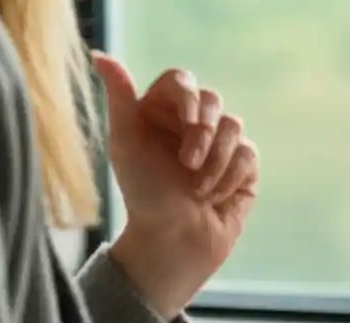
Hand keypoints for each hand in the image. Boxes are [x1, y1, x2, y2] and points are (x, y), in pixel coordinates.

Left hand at [92, 53, 258, 319]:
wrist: (176, 241)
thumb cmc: (145, 196)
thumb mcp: (126, 144)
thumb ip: (119, 98)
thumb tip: (100, 54)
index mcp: (161, 112)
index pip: (182, 81)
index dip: (188, 98)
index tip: (187, 124)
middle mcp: (192, 124)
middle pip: (212, 99)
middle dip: (204, 134)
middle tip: (188, 164)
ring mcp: (221, 144)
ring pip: (234, 126)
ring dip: (215, 162)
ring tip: (198, 190)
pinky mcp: (244, 166)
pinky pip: (248, 154)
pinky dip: (231, 177)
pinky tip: (215, 198)